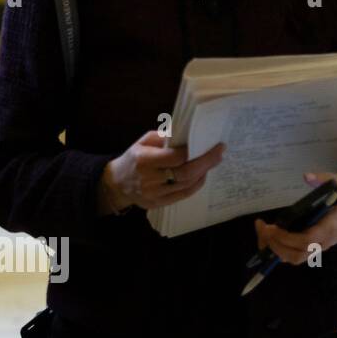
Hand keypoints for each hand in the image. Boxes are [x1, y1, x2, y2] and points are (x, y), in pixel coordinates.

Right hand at [97, 130, 224, 215]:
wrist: (117, 183)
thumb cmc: (134, 158)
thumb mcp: (143, 142)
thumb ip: (164, 137)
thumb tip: (187, 134)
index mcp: (143, 160)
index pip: (175, 157)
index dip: (194, 151)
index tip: (209, 143)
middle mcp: (148, 178)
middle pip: (185, 173)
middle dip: (206, 162)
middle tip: (220, 152)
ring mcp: (153, 194)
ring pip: (187, 184)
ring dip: (204, 172)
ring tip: (214, 161)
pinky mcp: (158, 203)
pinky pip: (183, 195)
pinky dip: (196, 184)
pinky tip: (203, 174)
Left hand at [253, 171, 336, 264]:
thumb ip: (325, 179)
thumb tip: (306, 176)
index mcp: (329, 227)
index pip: (308, 239)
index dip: (289, 237)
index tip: (274, 227)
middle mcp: (322, 243)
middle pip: (297, 254)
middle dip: (276, 245)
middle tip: (263, 229)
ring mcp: (316, 249)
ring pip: (294, 258)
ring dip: (275, 249)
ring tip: (263, 233)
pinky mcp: (310, 251)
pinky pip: (293, 257)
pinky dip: (278, 250)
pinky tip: (270, 237)